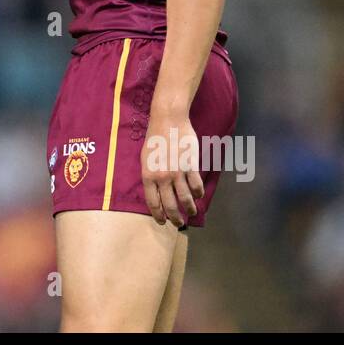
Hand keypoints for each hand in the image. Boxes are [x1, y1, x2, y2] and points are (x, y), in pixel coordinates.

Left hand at [140, 109, 204, 226]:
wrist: (168, 121)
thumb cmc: (154, 138)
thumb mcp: (145, 158)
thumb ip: (150, 176)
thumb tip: (155, 191)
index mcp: (148, 176)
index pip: (153, 203)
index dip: (158, 215)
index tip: (162, 222)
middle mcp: (162, 177)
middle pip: (170, 205)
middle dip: (175, 218)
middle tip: (178, 223)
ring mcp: (177, 172)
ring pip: (185, 199)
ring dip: (189, 209)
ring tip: (191, 212)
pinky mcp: (190, 166)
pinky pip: (196, 186)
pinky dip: (198, 193)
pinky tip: (198, 195)